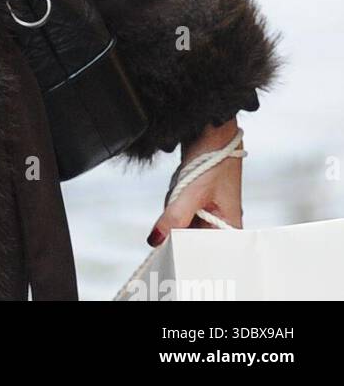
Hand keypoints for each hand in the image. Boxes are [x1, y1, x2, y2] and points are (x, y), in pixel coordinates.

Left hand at [147, 117, 242, 245]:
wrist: (210, 129)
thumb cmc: (215, 158)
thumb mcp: (191, 191)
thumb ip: (174, 218)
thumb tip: (156, 240)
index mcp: (229, 226)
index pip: (209, 254)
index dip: (190, 255)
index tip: (170, 253)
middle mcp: (220, 222)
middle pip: (194, 240)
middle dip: (178, 230)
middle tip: (172, 218)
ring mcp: (208, 210)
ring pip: (183, 225)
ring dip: (175, 215)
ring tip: (179, 198)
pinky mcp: (197, 200)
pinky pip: (180, 211)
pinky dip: (174, 205)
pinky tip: (177, 191)